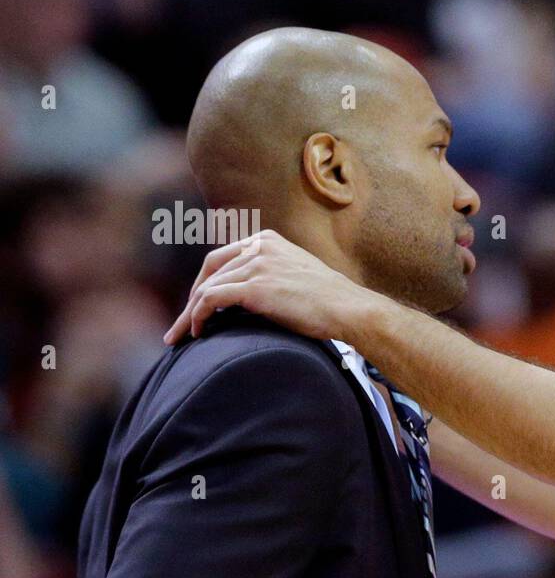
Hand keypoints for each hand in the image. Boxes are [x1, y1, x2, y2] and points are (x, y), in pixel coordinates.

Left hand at [163, 231, 375, 344]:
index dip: (206, 283)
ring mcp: (256, 264)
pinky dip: (198, 316)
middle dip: (192, 299)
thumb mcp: (297, 274)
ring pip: (207, 288)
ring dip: (190, 314)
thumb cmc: (330, 301)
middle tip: (182, 324)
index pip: (223, 258)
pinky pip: (211, 300)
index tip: (198, 305)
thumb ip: (273, 273)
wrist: (349, 309)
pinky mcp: (254, 287)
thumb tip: (252, 294)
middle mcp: (258, 247)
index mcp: (267, 241)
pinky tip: (198, 332)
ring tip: (182, 336)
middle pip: (210, 271)